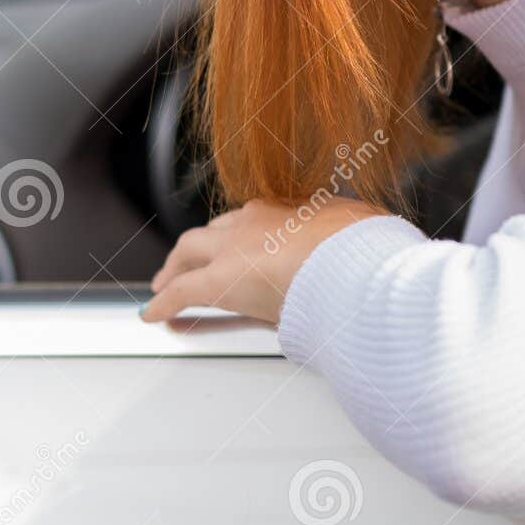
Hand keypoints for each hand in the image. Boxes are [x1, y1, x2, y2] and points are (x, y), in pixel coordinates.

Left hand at [139, 196, 386, 323]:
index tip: (241, 246)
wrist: (355, 260)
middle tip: (188, 262)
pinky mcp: (219, 279)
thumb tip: (372, 240)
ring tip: (164, 284)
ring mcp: (235, 247)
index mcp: (290, 210)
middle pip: (215, 231)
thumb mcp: (366, 231)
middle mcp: (256, 221)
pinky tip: (153, 314)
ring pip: (191, 250)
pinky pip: (181, 291)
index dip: (242, 236)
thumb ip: (356, 236)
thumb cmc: (368, 250)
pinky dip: (164, 302)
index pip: (255, 220)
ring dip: (176, 267)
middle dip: (198, 247)